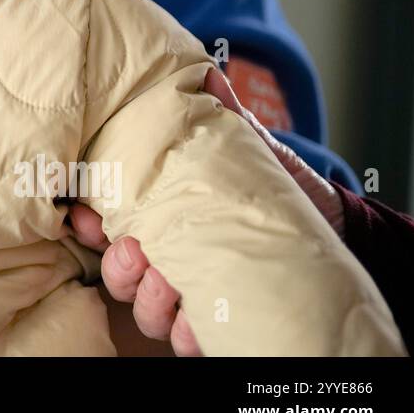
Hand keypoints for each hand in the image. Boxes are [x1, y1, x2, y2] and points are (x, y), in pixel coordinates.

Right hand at [67, 66, 345, 355]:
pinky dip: (188, 332)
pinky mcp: (216, 321)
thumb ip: (220, 115)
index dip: (88, 221)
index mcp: (160, 214)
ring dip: (151, 299)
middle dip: (121, 264)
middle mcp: (166, 256)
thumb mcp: (247, 145)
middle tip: (138, 249)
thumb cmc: (275, 184)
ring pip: (144, 308)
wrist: (328, 221)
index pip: (105, 222)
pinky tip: (199, 318)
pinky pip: (185, 340)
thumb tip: (208, 72)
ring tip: (174, 282)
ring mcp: (187, 292)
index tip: (86, 215)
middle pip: (116, 273)